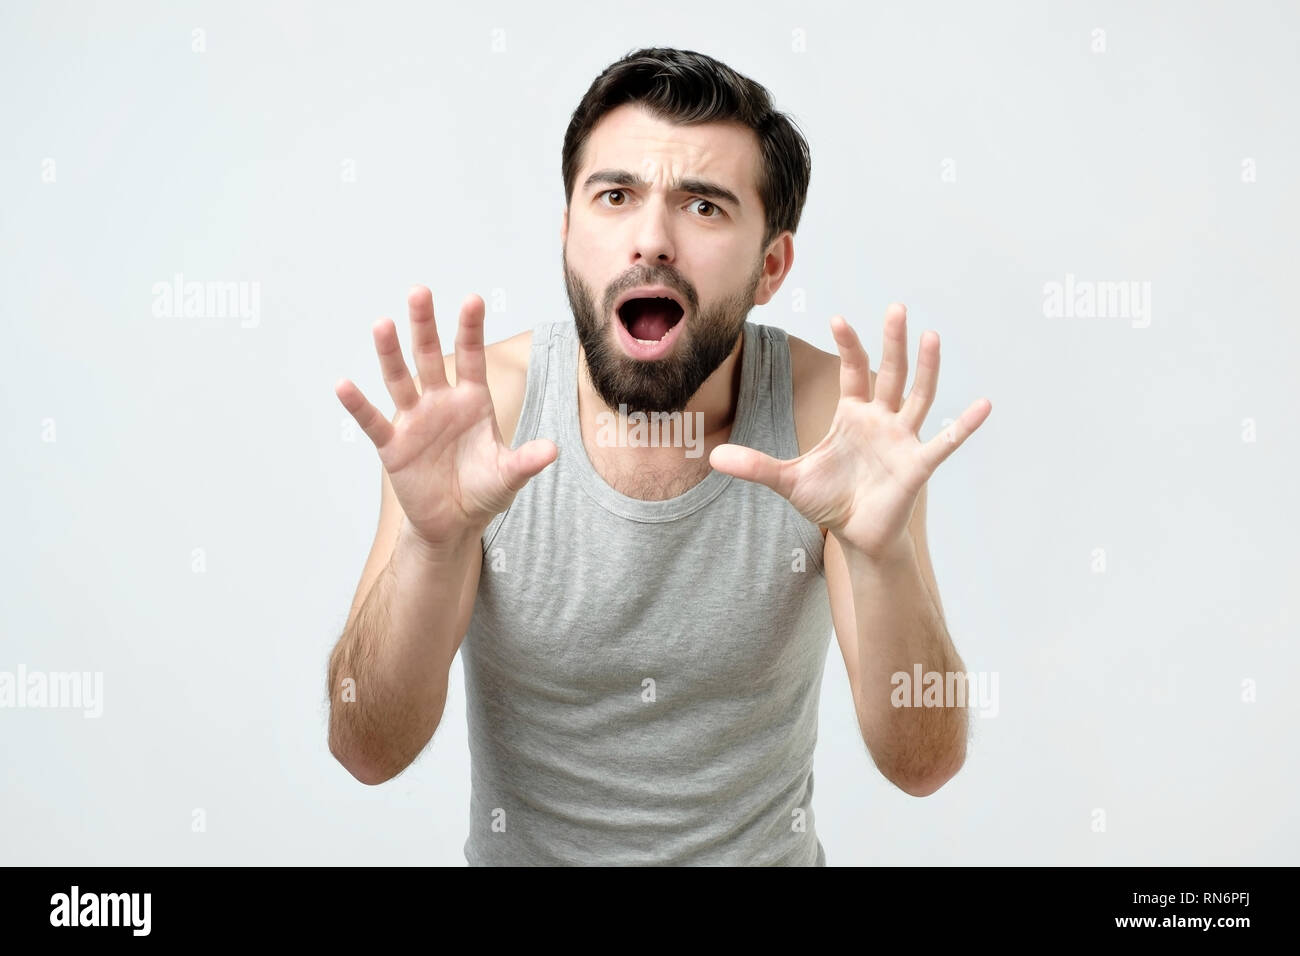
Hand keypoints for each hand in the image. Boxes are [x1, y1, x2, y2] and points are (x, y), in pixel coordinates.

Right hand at [335, 286, 556, 548]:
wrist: (454, 524)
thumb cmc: (484, 492)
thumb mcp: (508, 476)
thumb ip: (526, 461)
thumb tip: (552, 450)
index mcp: (472, 401)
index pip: (471, 357)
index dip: (471, 330)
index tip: (473, 299)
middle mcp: (441, 402)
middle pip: (430, 356)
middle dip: (425, 325)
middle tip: (419, 292)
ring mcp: (415, 420)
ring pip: (400, 379)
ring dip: (390, 352)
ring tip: (383, 324)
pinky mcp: (393, 445)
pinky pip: (373, 421)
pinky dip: (359, 404)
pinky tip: (344, 384)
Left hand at [709, 304, 990, 561]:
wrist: (857, 536)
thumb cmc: (830, 502)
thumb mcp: (788, 481)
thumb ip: (755, 465)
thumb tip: (713, 457)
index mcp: (853, 416)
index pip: (853, 372)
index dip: (848, 346)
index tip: (839, 318)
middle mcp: (881, 420)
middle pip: (889, 373)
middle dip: (892, 342)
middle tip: (897, 307)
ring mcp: (903, 439)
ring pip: (918, 395)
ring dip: (927, 368)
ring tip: (933, 336)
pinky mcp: (917, 464)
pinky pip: (944, 442)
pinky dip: (963, 425)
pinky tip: (983, 405)